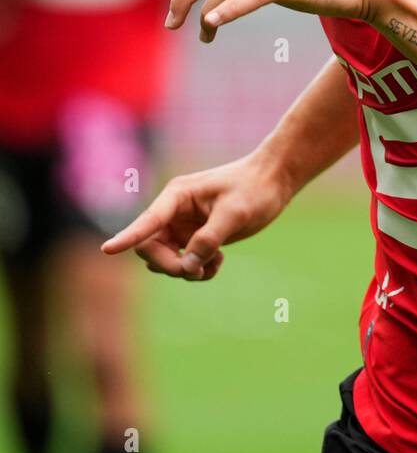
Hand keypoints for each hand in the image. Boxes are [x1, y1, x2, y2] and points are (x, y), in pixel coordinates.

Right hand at [100, 147, 291, 278]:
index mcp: (177, 196)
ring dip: (184, 270)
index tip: (107, 250)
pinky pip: (182, 262)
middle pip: (150, 248)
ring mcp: (181, 225)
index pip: (147, 221)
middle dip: (169, 265)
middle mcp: (173, 211)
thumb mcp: (235, 214)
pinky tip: (218, 261)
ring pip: (164, 259)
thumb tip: (188, 266)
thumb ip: (209, 240)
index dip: (126, 237)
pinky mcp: (193, 236)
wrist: (274, 181)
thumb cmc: (255, 189)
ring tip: (214, 263)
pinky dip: (197, 269)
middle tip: (197, 272)